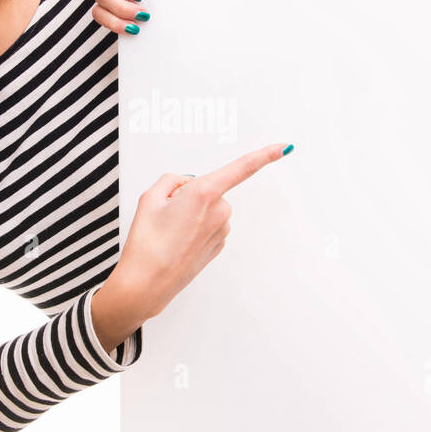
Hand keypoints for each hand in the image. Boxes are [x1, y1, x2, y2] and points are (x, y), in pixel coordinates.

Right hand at [109, 143, 291, 321]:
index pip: (242, 168)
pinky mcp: (219, 245)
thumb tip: (187, 184)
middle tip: (166, 214)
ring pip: (208, 207)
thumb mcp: (149, 198)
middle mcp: (220, 211)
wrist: (147, 284)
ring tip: (169, 232)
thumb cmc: (146, 243)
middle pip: (208, 188)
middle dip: (188, 195)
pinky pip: (208, 224)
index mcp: (204, 193)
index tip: (284, 147)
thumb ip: (172, 180)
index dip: (266, 155)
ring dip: (191, 213)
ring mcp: (222, 230)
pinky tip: (178, 241)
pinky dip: (195, 228)